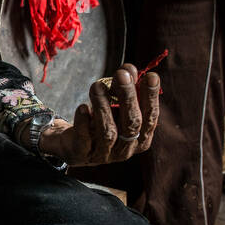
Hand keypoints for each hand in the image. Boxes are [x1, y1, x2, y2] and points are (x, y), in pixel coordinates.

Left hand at [40, 65, 159, 167]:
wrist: (73, 142)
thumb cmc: (102, 119)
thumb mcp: (115, 103)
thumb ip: (125, 86)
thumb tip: (129, 69)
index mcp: (140, 139)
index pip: (150, 118)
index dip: (151, 98)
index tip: (150, 76)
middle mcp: (125, 150)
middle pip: (132, 125)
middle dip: (128, 98)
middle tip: (122, 75)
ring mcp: (104, 155)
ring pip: (108, 133)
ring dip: (103, 107)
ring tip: (97, 86)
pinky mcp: (82, 154)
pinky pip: (84, 140)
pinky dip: (84, 123)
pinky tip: (82, 107)